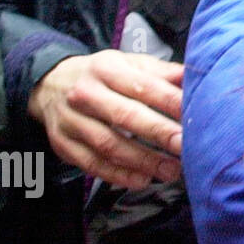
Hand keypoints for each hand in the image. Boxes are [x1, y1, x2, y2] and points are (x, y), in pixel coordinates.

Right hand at [27, 50, 183, 189]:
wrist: (48, 84)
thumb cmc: (102, 75)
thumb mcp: (129, 63)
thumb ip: (161, 72)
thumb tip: (193, 77)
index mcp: (107, 69)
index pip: (143, 85)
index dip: (169, 101)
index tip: (194, 114)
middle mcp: (86, 94)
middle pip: (125, 116)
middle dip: (159, 132)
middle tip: (186, 146)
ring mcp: (72, 121)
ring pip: (109, 144)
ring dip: (143, 161)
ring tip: (171, 170)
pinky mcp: (64, 144)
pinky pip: (92, 164)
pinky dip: (119, 175)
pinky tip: (142, 180)